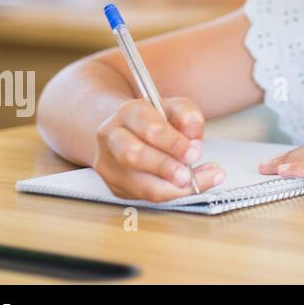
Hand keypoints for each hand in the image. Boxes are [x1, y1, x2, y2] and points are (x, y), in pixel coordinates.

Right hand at [93, 96, 224, 200]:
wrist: (131, 132)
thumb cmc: (158, 119)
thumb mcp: (177, 108)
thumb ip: (188, 116)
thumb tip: (193, 140)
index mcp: (129, 112)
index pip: (149, 128)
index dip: (173, 143)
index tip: (194, 154)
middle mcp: (112, 137)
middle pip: (133, 155)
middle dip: (165, 167)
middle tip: (188, 175)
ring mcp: (109, 164)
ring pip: (137, 183)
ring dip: (169, 188)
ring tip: (193, 183)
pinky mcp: (115, 185)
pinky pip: (143, 196)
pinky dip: (170, 194)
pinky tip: (189, 187)